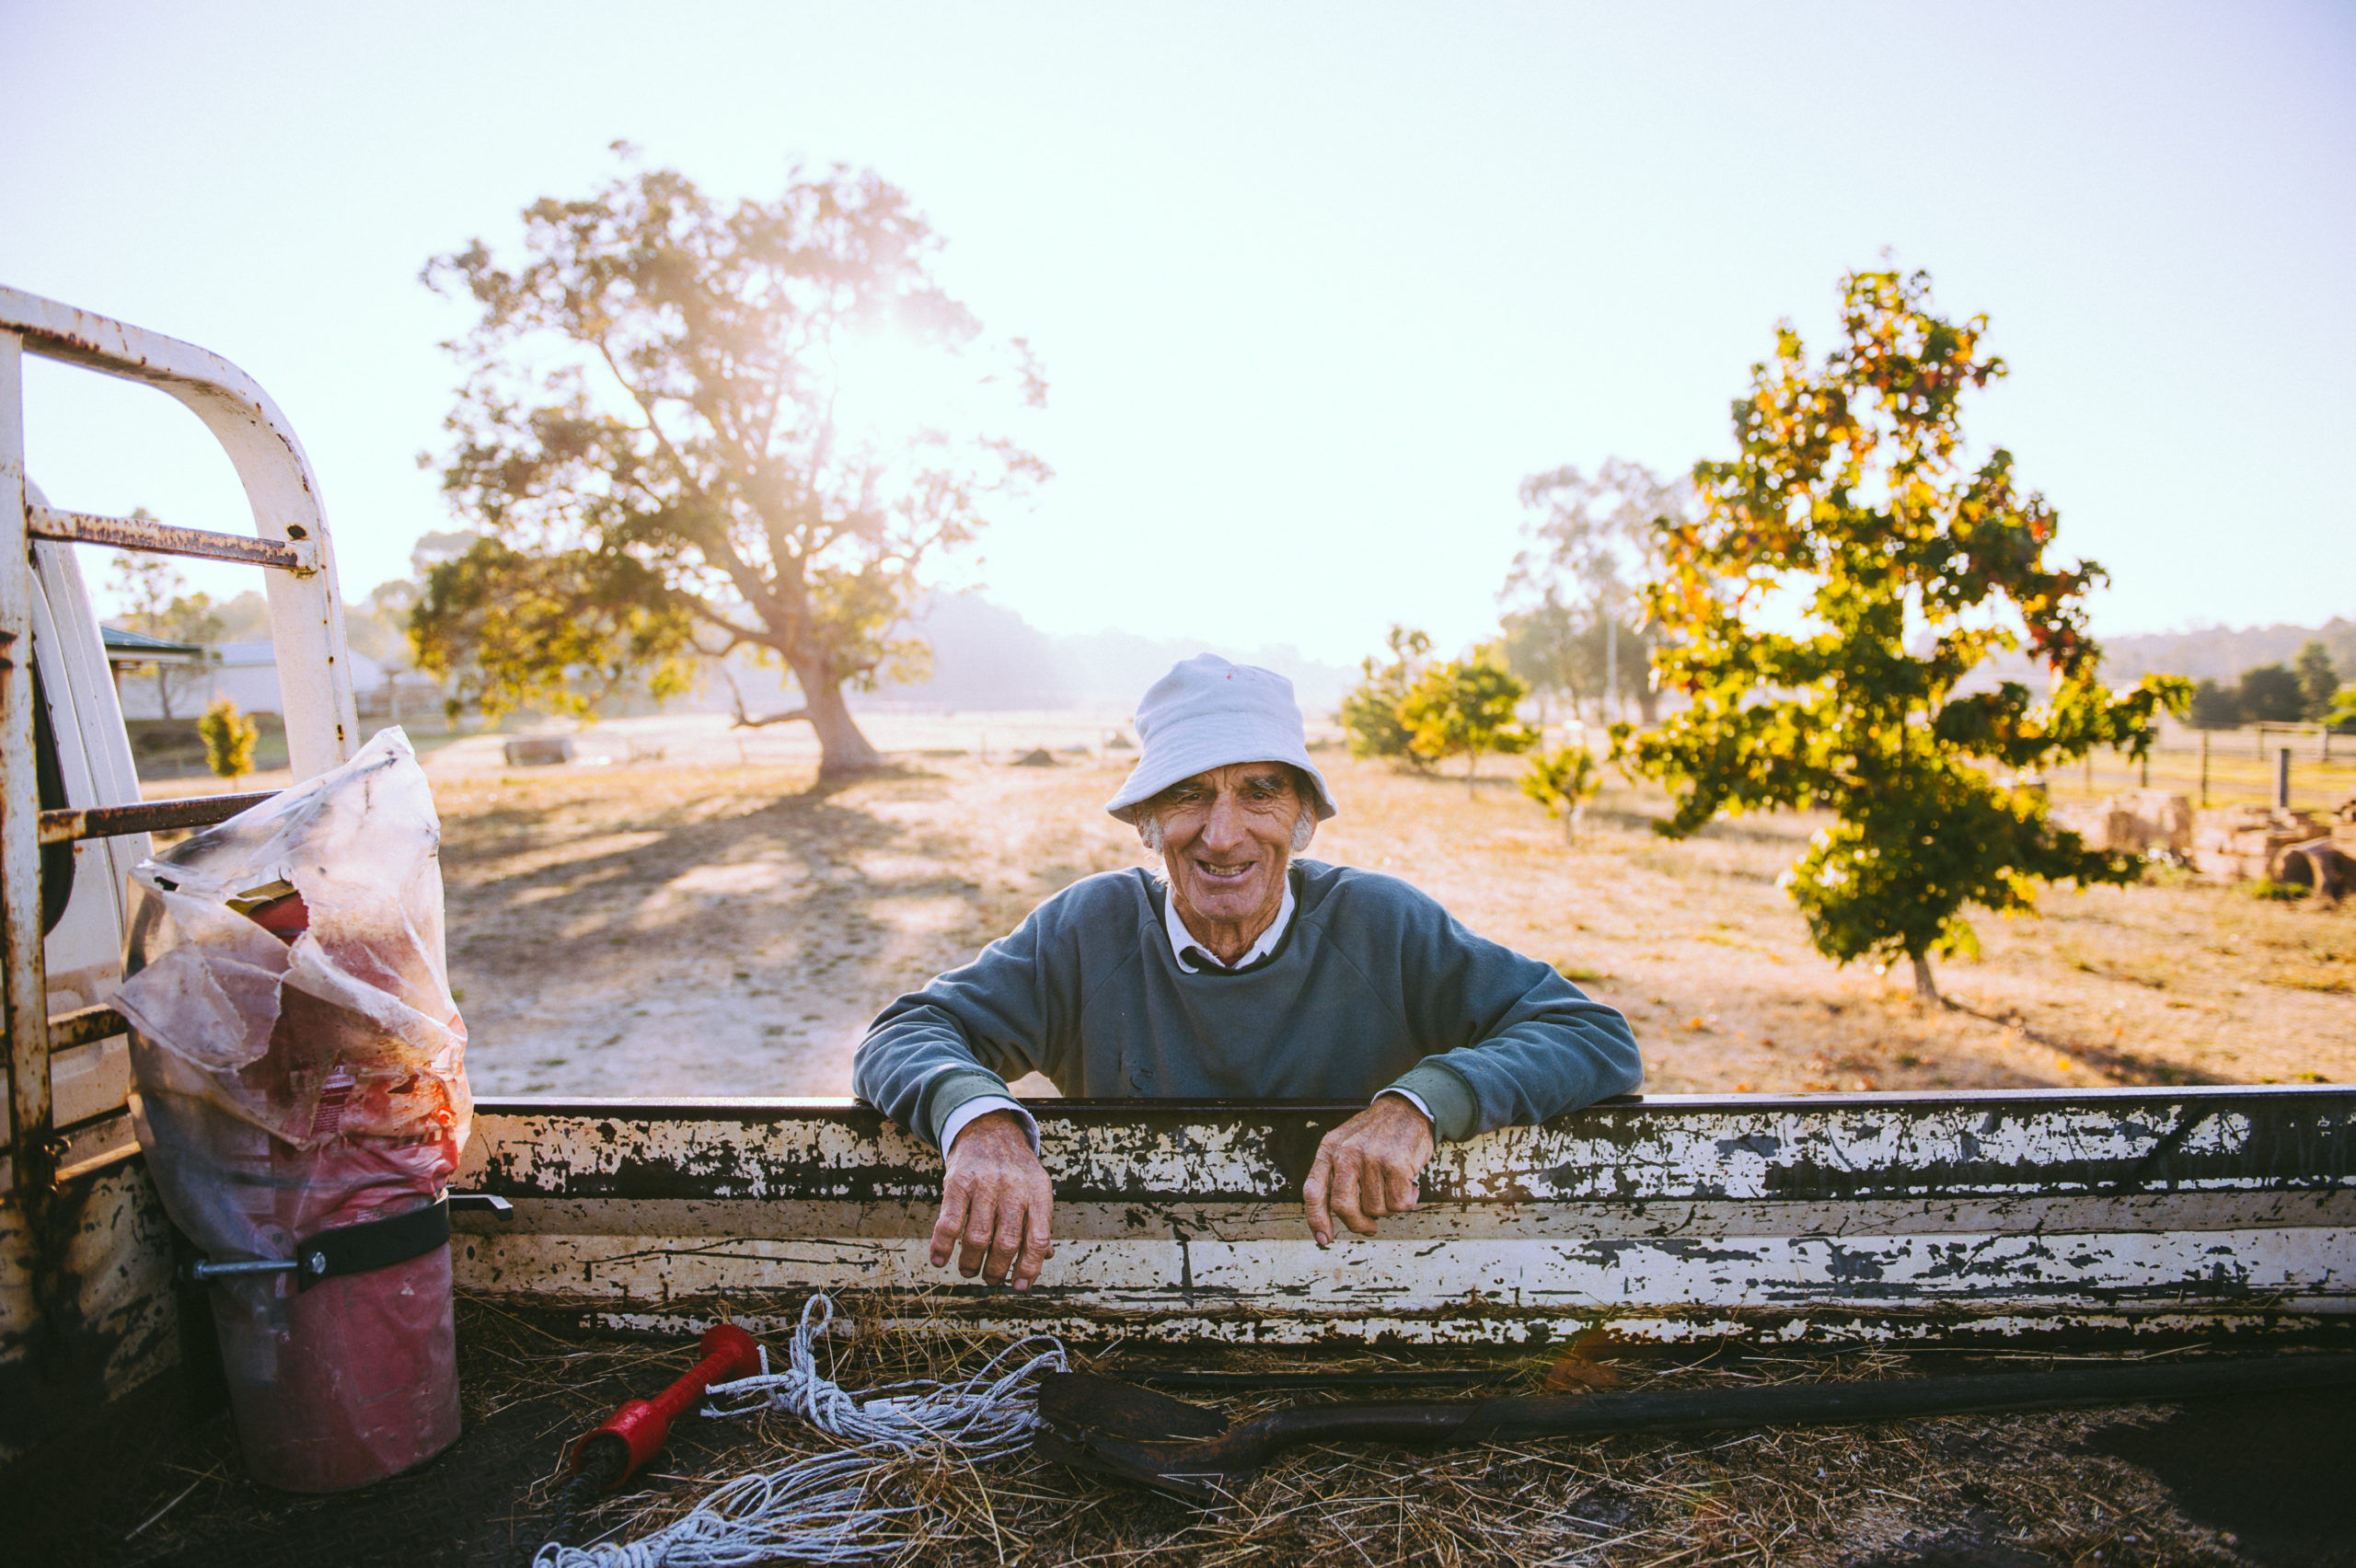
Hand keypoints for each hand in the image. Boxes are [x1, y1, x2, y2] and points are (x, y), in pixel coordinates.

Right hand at [930, 1110, 1054, 1288]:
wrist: (987, 1127)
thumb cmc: (1014, 1167)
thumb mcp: (1036, 1187)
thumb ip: (1039, 1221)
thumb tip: (1044, 1258)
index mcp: (1038, 1192)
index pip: (1038, 1239)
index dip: (1029, 1269)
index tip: (1019, 1287)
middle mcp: (1013, 1188)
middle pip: (1006, 1242)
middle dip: (997, 1270)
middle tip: (991, 1279)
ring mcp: (985, 1184)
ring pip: (977, 1237)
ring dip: (971, 1262)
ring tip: (969, 1270)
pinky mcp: (958, 1182)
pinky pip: (949, 1223)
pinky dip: (942, 1246)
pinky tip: (940, 1260)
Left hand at [1302, 1094, 1434, 1245]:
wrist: (1407, 1108)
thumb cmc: (1377, 1133)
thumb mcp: (1345, 1144)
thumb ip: (1336, 1175)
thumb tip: (1332, 1219)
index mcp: (1329, 1149)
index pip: (1313, 1191)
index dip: (1316, 1219)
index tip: (1324, 1239)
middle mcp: (1346, 1153)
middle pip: (1343, 1207)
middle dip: (1358, 1223)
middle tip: (1369, 1226)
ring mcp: (1371, 1158)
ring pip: (1376, 1209)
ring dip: (1389, 1206)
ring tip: (1393, 1186)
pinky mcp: (1396, 1164)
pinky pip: (1399, 1203)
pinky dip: (1408, 1200)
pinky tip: (1409, 1185)